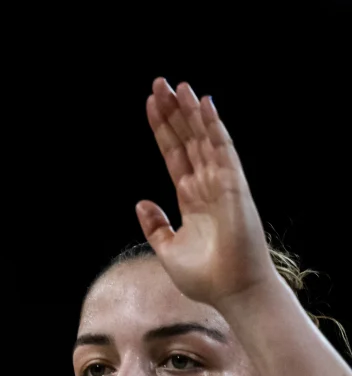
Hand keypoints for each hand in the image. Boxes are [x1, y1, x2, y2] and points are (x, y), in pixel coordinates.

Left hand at [137, 79, 275, 307]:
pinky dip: (214, 127)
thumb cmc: (206, 276)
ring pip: (204, 138)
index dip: (162, 129)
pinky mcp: (234, 186)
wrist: (232, 292)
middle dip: (173, 112)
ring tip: (178, 85)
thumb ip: (155, 225)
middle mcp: (207, 184)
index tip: (150, 105)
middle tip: (159, 83)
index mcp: (190, 197)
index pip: (174, 153)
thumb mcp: (168, 248)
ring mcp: (221, 183)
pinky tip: (205, 105)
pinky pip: (223, 150)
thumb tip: (141, 202)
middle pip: (187, 139)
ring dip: (191, 111)